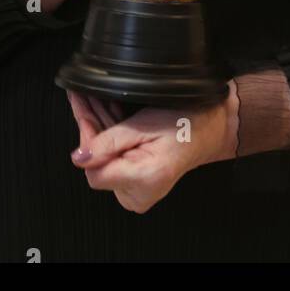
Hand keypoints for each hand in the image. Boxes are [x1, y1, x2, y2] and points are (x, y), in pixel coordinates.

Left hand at [65, 86, 237, 213]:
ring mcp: (138, 192)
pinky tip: (99, 112)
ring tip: (87, 98)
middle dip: (91, 128)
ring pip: (105, 159)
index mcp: (143, 180)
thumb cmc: (185, 123)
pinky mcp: (136, 184)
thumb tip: (80, 156)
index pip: (95, 172)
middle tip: (81, 96)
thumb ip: (109, 142)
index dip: (87, 143)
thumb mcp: (144, 124)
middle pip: (99, 164)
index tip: (83, 113)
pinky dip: (109, 137)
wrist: (209, 129)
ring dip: (98, 127)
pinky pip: (115, 159)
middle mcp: (140, 194)